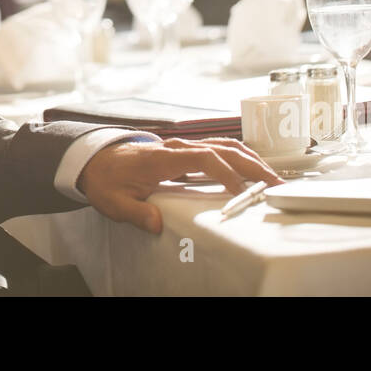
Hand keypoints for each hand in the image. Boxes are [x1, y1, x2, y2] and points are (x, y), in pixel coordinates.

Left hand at [76, 137, 285, 233]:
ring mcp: (183, 146)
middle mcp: (177, 147)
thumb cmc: (107, 180)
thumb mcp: (114, 202)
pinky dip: (240, 157)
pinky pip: (219, 149)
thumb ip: (136, 213)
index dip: (225, 173)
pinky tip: (253, 170)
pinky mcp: (186, 151)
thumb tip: (157, 224)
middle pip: (223, 149)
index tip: (239, 191)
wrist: (95, 159)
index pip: (203, 158)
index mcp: (162, 157)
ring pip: (225, 146)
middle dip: (252, 166)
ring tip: (272, 179)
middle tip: (275, 185)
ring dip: (251, 160)